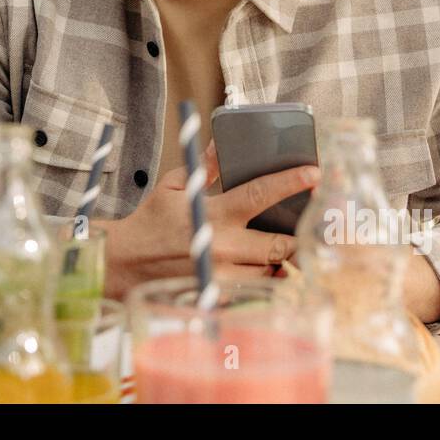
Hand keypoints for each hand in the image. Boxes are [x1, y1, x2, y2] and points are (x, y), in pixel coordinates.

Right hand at [94, 141, 318, 299]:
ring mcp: (222, 276)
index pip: (260, 195)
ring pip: (272, 270)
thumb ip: (204, 167)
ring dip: (281, 259)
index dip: (291, 182)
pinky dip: (263, 278)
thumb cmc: (150, 222)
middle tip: (310, 226)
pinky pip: (256, 289)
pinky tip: (260, 267)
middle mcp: (222, 247)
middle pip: (281, 244)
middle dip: (300, 236)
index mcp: (213, 214)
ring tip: (283, 246)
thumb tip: (223, 144)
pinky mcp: (219, 296)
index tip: (315, 174)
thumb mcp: (172, 186)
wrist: (124, 263)